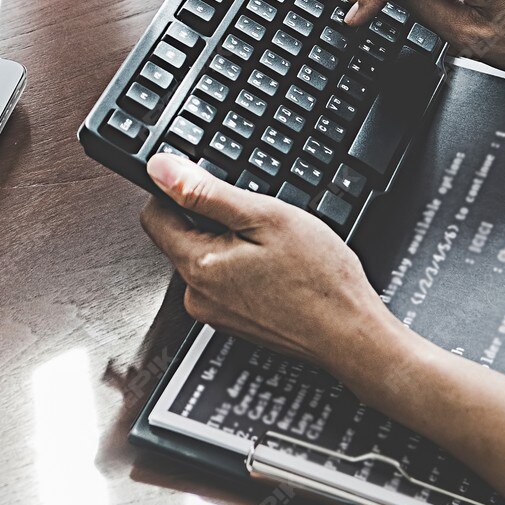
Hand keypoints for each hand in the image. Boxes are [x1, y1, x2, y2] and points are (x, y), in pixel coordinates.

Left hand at [139, 153, 405, 381]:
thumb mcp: (265, 217)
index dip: (177, 191)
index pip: (154, 215)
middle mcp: (196, 296)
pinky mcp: (233, 320)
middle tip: (257, 220)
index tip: (210, 186)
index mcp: (197, 267)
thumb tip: (161, 170)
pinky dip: (243, 266)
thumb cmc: (318, 281)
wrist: (351, 335)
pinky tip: (275, 268)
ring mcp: (214, 312)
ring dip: (232, 243)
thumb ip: (206, 193)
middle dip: (213, 219)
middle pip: (181, 237)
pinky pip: (224, 281)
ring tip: (272, 248)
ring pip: (206, 258)